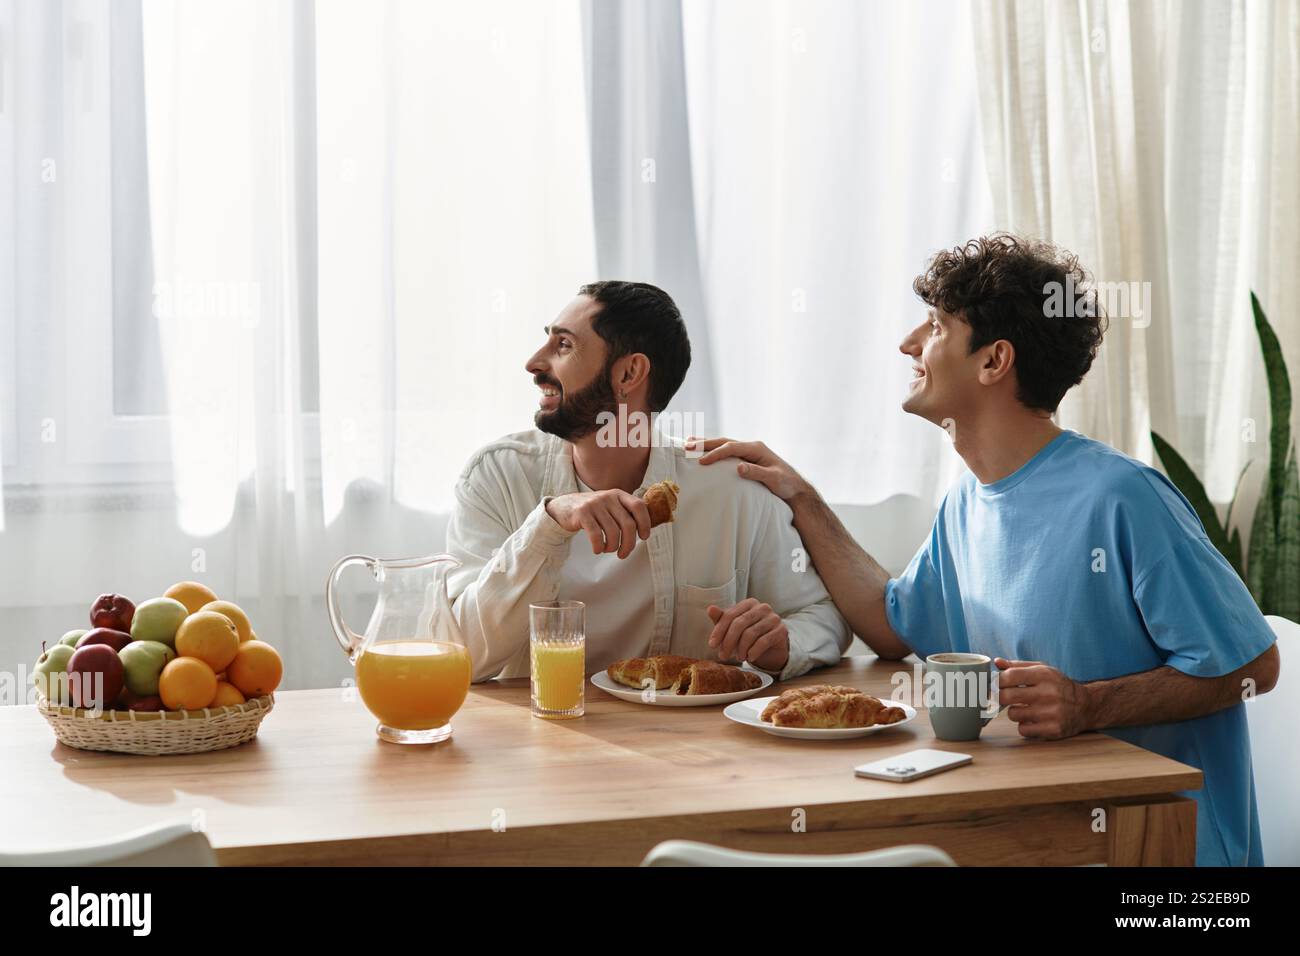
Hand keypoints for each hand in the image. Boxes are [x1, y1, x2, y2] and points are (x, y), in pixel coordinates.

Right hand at [545, 490, 650, 558]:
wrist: (563, 506)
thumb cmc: (592, 511)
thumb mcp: (610, 506)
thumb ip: (624, 513)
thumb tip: (643, 533)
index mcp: (618, 495)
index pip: (639, 506)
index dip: (645, 523)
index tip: (643, 537)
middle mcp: (608, 497)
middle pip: (628, 524)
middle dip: (629, 544)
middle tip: (623, 553)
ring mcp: (595, 504)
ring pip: (613, 532)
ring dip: (612, 547)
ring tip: (607, 550)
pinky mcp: (582, 513)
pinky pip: (596, 535)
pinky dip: (599, 546)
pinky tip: (597, 549)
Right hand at [688, 436, 808, 500]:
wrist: (795, 489)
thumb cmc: (786, 484)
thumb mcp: (773, 479)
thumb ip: (756, 472)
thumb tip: (739, 467)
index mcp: (756, 449)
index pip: (731, 448)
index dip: (715, 454)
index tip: (702, 462)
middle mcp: (751, 447)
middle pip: (724, 442)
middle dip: (706, 444)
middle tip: (687, 446)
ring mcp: (749, 453)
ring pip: (724, 445)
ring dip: (707, 445)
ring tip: (689, 444)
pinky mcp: (747, 460)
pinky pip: (727, 453)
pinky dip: (715, 451)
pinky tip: (706, 454)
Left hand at [706, 599, 788, 672]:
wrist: (773, 647)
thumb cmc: (750, 635)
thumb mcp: (734, 627)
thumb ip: (722, 619)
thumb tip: (710, 608)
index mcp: (749, 603)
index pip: (730, 615)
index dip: (719, 631)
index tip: (712, 645)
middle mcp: (762, 607)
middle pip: (740, 624)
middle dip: (728, 642)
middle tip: (723, 656)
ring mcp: (773, 618)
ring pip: (750, 634)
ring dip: (741, 649)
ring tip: (738, 658)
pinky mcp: (781, 630)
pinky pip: (763, 641)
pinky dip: (753, 652)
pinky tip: (749, 658)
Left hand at [995, 657, 1091, 739]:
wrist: (1086, 706)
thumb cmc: (1058, 685)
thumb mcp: (1042, 670)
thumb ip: (1018, 666)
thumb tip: (997, 662)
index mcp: (1044, 675)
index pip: (1009, 676)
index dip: (997, 681)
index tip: (996, 684)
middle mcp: (1048, 693)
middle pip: (1006, 696)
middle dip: (1001, 697)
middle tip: (1005, 697)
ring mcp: (1051, 713)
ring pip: (1013, 714)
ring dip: (1015, 712)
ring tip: (1026, 708)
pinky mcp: (1053, 730)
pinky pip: (1023, 730)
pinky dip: (1025, 726)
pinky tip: (1034, 720)